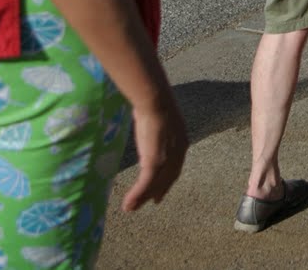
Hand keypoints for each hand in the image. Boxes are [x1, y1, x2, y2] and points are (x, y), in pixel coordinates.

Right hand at [121, 92, 188, 212]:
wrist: (154, 100)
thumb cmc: (153, 101)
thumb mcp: (158, 118)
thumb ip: (155, 127)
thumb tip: (145, 118)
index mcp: (181, 141)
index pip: (176, 166)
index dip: (169, 179)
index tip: (163, 188)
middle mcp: (178, 152)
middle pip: (168, 178)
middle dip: (159, 191)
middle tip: (153, 202)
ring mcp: (167, 158)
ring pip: (154, 184)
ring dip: (142, 198)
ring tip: (131, 208)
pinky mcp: (154, 162)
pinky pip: (145, 184)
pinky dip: (135, 196)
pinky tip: (127, 204)